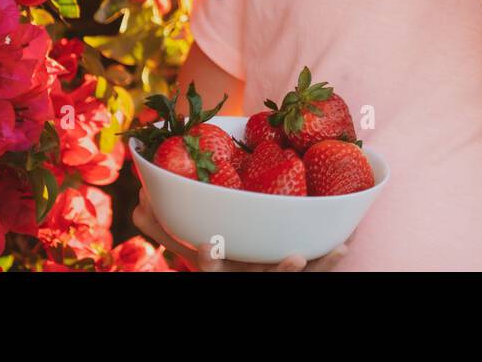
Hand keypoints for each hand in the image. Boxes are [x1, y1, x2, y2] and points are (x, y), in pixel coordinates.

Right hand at [132, 186, 351, 271]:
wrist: (238, 278)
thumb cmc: (215, 259)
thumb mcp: (186, 247)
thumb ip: (160, 227)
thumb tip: (136, 200)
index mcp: (222, 272)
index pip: (213, 271)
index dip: (213, 260)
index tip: (212, 243)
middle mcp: (247, 278)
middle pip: (262, 280)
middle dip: (279, 272)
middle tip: (293, 258)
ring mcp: (270, 280)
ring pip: (293, 278)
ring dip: (315, 267)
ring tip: (334, 250)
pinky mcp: (296, 276)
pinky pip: (315, 270)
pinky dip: (328, 256)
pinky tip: (344, 241)